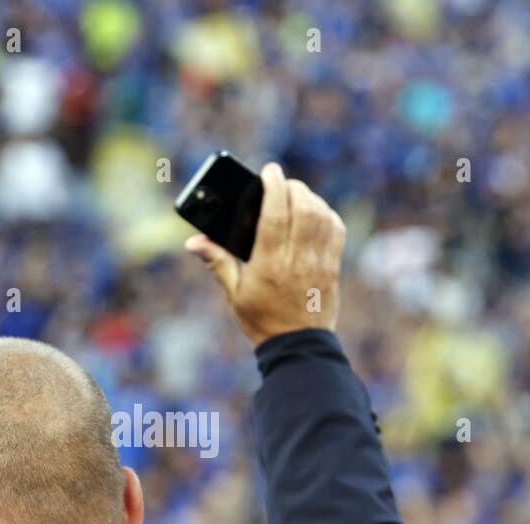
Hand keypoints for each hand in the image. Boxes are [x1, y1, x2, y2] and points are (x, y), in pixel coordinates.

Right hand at [185, 163, 345, 347]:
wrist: (297, 347)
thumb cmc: (262, 320)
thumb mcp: (234, 294)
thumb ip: (217, 262)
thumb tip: (193, 241)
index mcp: (269, 265)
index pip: (274, 215)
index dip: (273, 187)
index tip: (270, 170)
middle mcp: (296, 260)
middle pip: (302, 209)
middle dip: (293, 188)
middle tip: (282, 183)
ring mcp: (318, 263)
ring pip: (321, 216)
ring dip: (310, 198)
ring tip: (296, 196)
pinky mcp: (333, 267)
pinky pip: (336, 230)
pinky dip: (327, 214)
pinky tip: (316, 213)